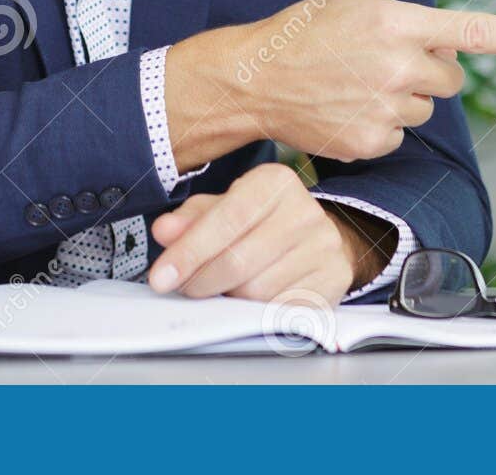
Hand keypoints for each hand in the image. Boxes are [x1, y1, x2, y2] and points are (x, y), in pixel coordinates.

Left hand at [146, 163, 359, 303]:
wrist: (315, 239)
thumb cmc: (259, 223)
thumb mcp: (221, 209)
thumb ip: (190, 220)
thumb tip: (165, 232)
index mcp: (274, 182)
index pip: (226, 219)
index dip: (190, 252)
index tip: (162, 277)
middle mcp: (305, 211)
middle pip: (239, 261)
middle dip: (202, 282)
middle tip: (187, 289)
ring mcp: (324, 247)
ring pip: (258, 291)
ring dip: (230, 298)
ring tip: (224, 289)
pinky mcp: (333, 281)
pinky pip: (282, 310)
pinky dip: (257, 313)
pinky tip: (248, 302)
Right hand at [164, 0, 495, 166]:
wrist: (254, 79)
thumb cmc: (303, 33)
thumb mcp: (354, 2)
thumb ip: (405, 15)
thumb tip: (442, 46)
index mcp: (398, 24)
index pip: (475, 32)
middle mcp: (399, 66)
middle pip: (449, 79)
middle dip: (429, 72)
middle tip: (386, 64)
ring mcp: (387, 108)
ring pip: (424, 109)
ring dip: (401, 98)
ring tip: (354, 85)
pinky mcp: (373, 142)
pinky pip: (400, 135)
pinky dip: (379, 125)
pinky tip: (345, 109)